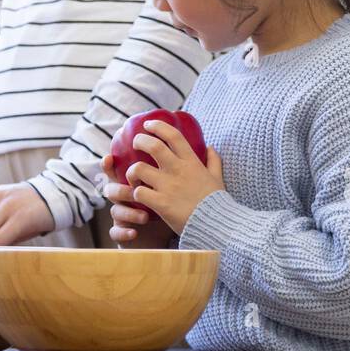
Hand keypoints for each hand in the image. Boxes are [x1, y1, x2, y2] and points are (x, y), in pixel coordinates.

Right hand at [101, 153, 175, 247]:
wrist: (178, 234)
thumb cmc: (175, 208)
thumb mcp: (176, 188)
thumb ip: (174, 171)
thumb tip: (190, 149)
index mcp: (135, 185)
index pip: (118, 171)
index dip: (109, 164)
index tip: (109, 157)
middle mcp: (126, 199)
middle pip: (111, 189)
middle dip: (120, 189)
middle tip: (135, 193)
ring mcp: (123, 217)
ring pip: (115, 211)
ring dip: (128, 212)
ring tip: (145, 217)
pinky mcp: (124, 234)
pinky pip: (115, 232)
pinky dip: (123, 232)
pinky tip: (134, 233)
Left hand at [124, 119, 225, 234]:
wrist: (217, 225)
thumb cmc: (217, 203)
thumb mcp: (217, 178)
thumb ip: (214, 161)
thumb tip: (211, 147)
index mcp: (191, 162)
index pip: (173, 136)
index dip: (158, 126)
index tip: (148, 124)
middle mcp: (178, 170)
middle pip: (152, 146)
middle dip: (140, 141)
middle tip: (135, 143)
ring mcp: (168, 187)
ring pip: (139, 168)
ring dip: (132, 171)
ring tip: (133, 176)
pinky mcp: (161, 204)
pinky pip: (139, 192)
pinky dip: (135, 192)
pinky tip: (138, 195)